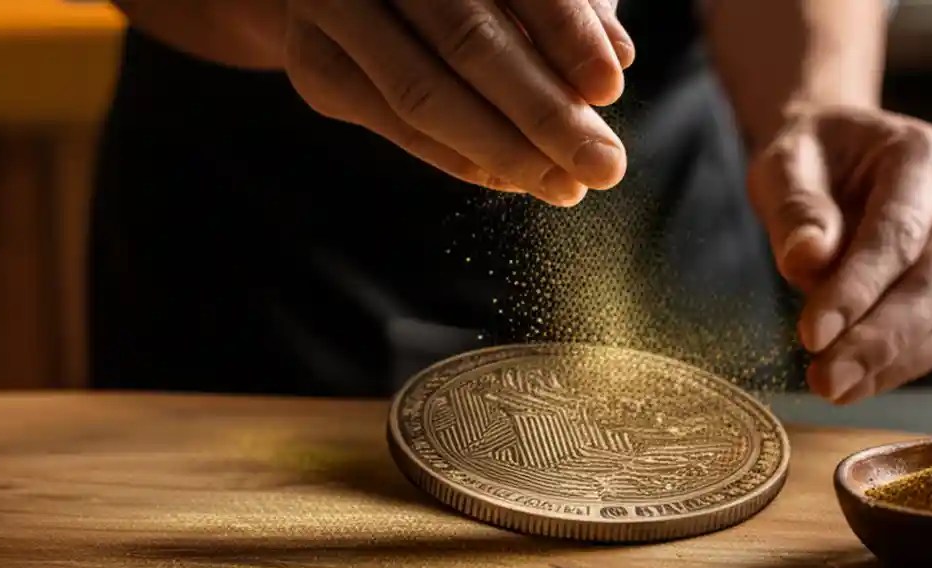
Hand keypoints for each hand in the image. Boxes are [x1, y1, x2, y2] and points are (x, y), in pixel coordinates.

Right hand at [284, 0, 634, 205]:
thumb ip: (569, 7)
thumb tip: (616, 55)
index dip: (565, 31)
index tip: (609, 87)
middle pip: (467, 40)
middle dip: (544, 113)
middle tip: (603, 164)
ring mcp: (334, 8)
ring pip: (423, 93)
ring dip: (505, 150)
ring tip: (566, 184)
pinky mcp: (316, 64)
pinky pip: (397, 124)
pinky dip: (462, 158)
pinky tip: (515, 179)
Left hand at [748, 107, 931, 403]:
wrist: (837, 154)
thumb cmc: (810, 158)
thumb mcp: (783, 164)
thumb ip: (794, 208)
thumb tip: (806, 260)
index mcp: (922, 155)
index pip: (898, 233)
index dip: (858, 289)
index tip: (812, 335)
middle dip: (880, 339)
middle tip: (826, 380)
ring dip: (894, 361)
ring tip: (834, 388)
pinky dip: (903, 365)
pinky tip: (858, 384)